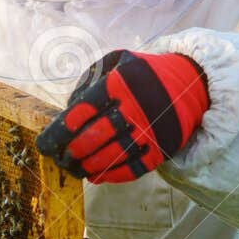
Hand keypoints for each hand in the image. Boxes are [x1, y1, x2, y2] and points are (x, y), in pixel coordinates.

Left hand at [35, 50, 208, 183]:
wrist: (192, 82)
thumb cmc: (143, 74)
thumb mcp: (117, 62)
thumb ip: (88, 80)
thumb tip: (67, 111)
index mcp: (120, 83)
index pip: (82, 112)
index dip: (60, 132)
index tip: (46, 144)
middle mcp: (136, 107)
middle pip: (94, 138)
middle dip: (71, 152)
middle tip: (60, 158)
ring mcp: (151, 130)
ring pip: (112, 157)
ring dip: (88, 167)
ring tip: (75, 169)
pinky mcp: (163, 148)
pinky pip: (133, 168)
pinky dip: (112, 176)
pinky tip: (96, 176)